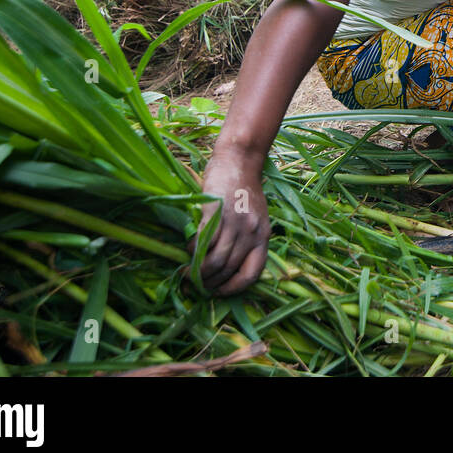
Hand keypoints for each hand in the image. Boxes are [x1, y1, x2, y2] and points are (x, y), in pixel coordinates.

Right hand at [192, 149, 268, 295]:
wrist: (239, 160)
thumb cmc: (244, 190)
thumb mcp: (255, 217)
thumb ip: (246, 239)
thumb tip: (224, 268)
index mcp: (264, 236)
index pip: (252, 273)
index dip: (234, 288)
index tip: (219, 292)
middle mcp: (252, 232)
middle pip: (229, 270)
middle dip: (210, 283)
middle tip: (197, 285)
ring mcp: (235, 222)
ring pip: (215, 261)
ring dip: (199, 272)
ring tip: (188, 273)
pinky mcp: (217, 213)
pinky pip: (203, 242)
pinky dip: (194, 252)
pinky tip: (189, 251)